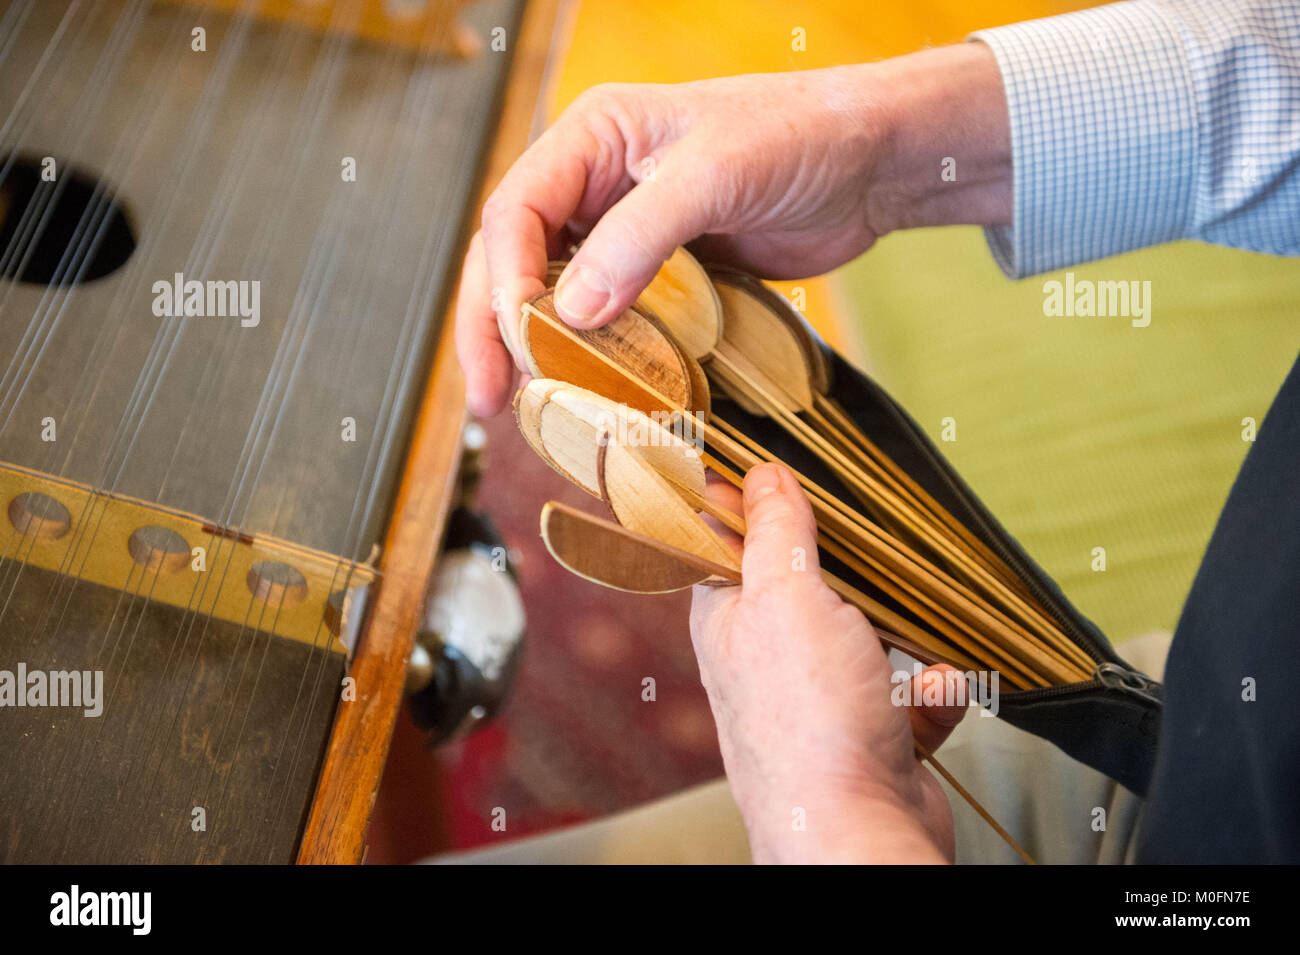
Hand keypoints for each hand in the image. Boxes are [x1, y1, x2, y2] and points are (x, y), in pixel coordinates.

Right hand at [455, 43, 1009, 415]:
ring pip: (554, 294)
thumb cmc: (798, 136)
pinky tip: (583, 393)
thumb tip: (569, 312)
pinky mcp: (660, 272)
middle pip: (515, 258)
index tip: (515, 337)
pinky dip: (591, 356)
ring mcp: (625, 230)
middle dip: (494, 327)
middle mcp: (596, 184)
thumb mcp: (714, 175)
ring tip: (524, 408)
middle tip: (489, 396)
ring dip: (535, 349)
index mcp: (592, 137)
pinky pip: (608, 318)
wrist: (868, 163)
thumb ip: (637, 237)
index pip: (515, 209)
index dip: (502, 277)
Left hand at [691, 464, 969, 863]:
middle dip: (865, 576)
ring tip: (912, 651)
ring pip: (883, 630)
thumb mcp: (785, 597)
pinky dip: (933, 688)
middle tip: (881, 565)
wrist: (860, 833)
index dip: (762, 503)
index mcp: (729, 616)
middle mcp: (771, 653)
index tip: (798, 478)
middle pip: (820, 579)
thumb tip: (759, 473)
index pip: (732, 539)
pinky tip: (929, 697)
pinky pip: (917, 683)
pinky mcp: (877, 729)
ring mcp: (825, 694)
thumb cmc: (809, 720)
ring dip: (913, 636)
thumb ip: (775, 531)